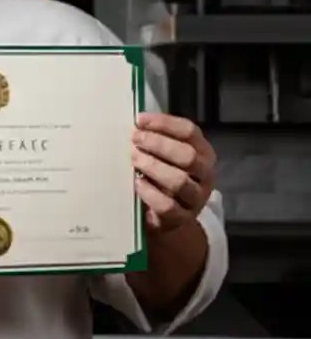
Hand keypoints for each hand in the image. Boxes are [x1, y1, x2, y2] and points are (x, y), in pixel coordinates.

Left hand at [131, 112, 216, 233]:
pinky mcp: (182, 218)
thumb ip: (155, 139)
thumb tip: (136, 123)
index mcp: (203, 152)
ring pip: (179, 181)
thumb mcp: (164, 156)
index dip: (164, 123)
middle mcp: (205, 174)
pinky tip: (137, 182)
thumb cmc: (162, 177)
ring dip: (153, 167)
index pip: (189, 132)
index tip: (140, 120)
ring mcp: (196, 198)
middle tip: (135, 140)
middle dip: (158, 144)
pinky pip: (167, 205)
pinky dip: (149, 192)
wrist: (167, 217)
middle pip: (188, 155)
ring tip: (134, 160)